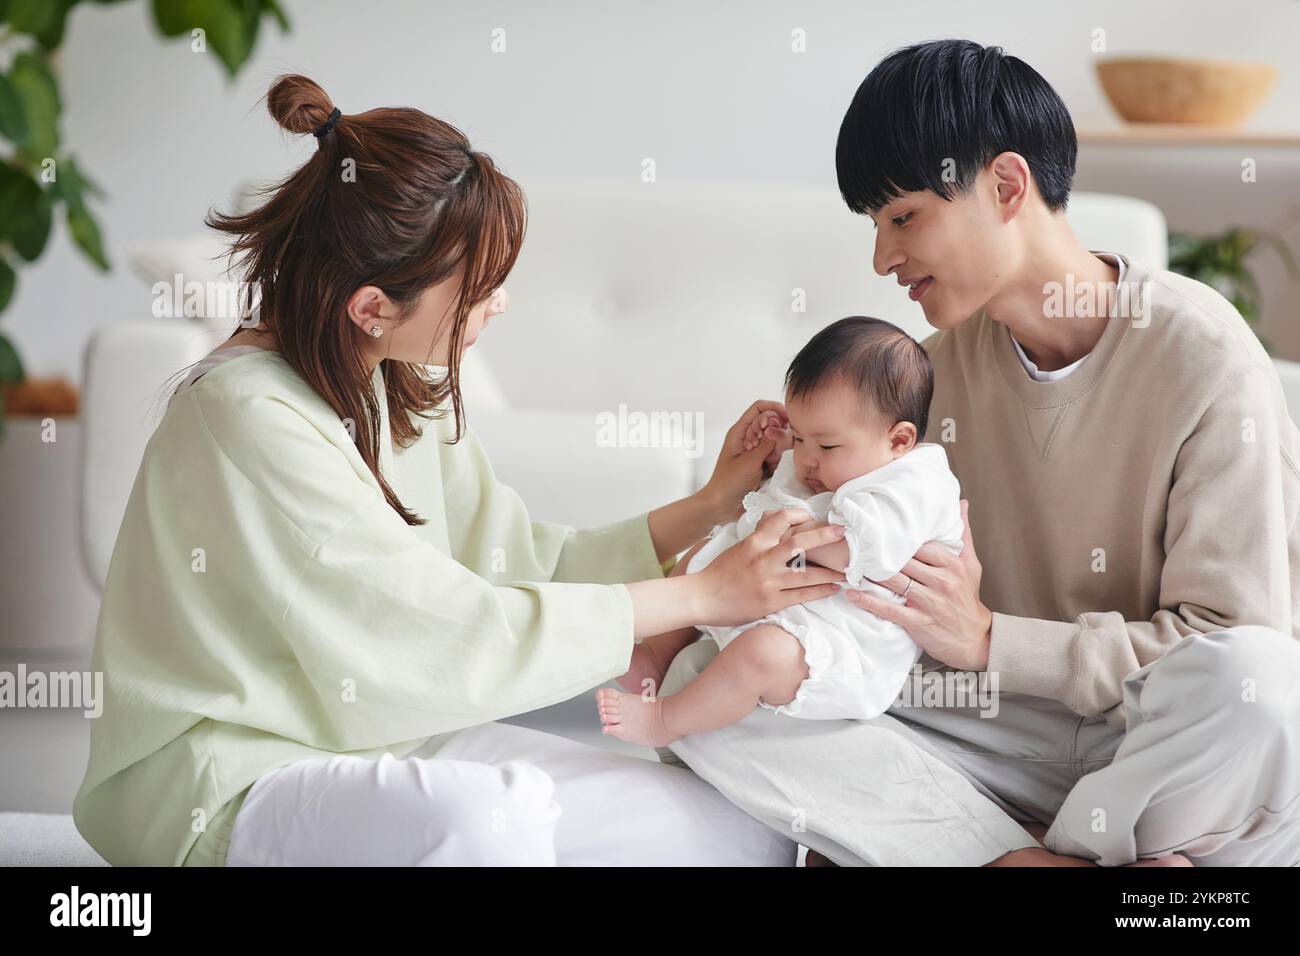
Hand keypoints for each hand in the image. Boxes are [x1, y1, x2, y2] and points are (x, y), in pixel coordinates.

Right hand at [692, 507, 846, 626]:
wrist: (701, 597)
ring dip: (831, 571)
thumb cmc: (718, 573)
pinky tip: (833, 588)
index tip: (811, 517)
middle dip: (824, 536)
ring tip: (847, 571)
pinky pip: (802, 596)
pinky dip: (820, 591)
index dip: (799, 514)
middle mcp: (763, 559)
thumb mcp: (737, 548)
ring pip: (808, 574)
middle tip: (842, 532)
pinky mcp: (770, 602)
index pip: (780, 519)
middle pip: (800, 543)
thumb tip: (775, 526)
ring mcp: (768, 581)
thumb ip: (758, 539)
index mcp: (754, 542)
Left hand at [702, 400, 791, 520]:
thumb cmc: (728, 483)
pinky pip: (774, 455)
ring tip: (767, 465)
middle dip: (777, 434)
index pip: (759, 408)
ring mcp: (754, 450)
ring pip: (775, 440)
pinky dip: (776, 461)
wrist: (721, 505)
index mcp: (739, 432)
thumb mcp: (750, 462)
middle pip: (770, 423)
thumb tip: (778, 427)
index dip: (774, 409)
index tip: (787, 419)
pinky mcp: (760, 462)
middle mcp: (747, 438)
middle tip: (773, 450)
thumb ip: (766, 444)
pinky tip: (768, 471)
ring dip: (776, 451)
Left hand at [842, 499, 992, 670]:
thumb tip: (962, 503)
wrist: (975, 639)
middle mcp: (941, 580)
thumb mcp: (971, 565)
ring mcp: (930, 601)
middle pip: (903, 561)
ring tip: (846, 563)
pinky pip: (889, 609)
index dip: (895, 537)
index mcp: (951, 563)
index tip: (874, 529)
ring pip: (894, 581)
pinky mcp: (919, 621)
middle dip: (878, 553)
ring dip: (869, 573)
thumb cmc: (969, 598)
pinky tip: (851, 594)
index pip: (918, 544)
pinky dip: (868, 601)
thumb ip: (963, 534)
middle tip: (853, 543)